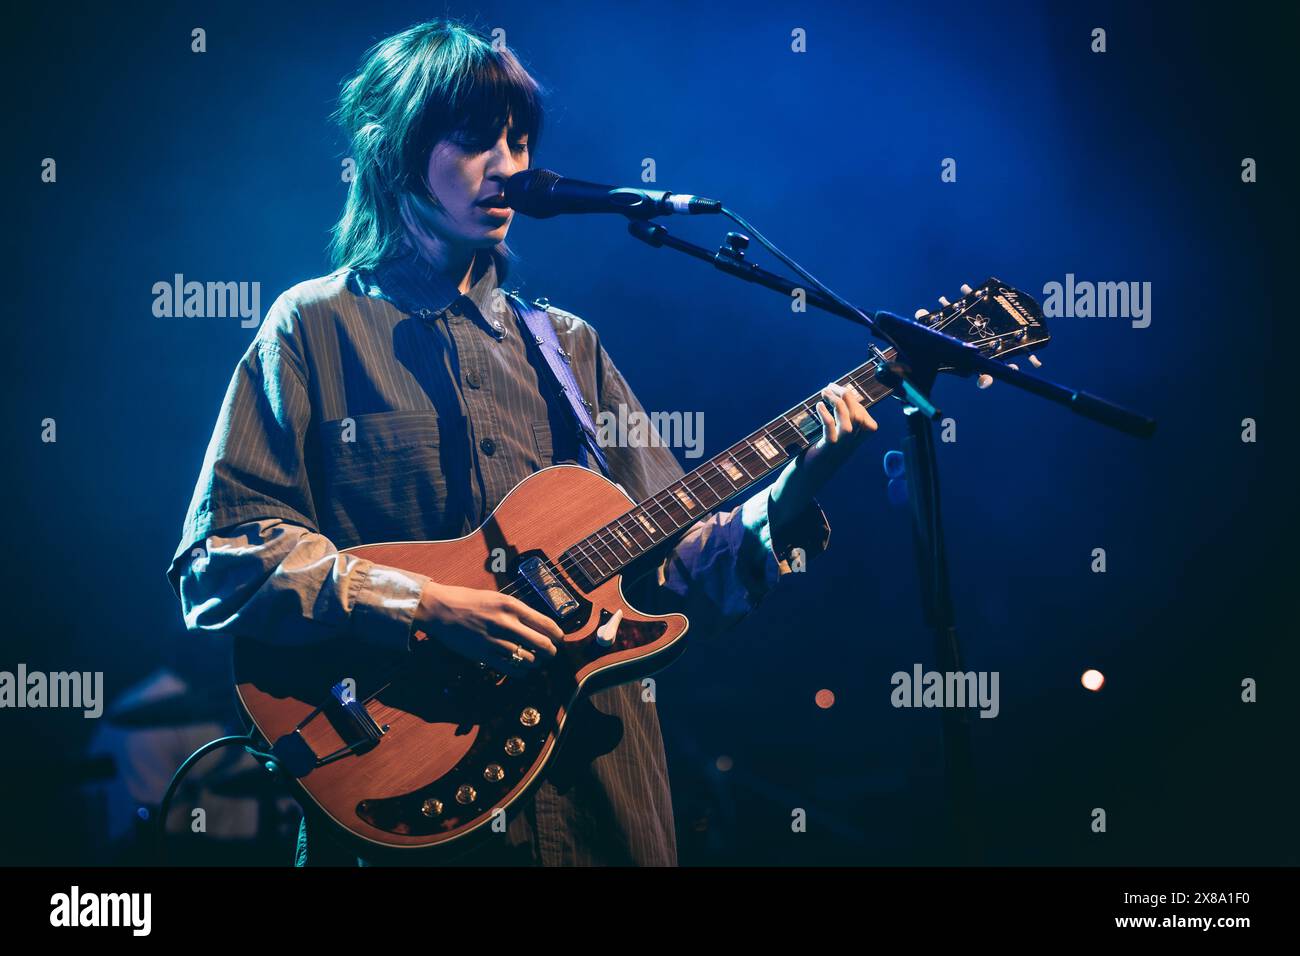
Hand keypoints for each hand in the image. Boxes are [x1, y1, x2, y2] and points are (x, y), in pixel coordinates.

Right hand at [412, 581, 562, 670]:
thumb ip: (518, 610)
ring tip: (534, 661)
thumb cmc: (468, 600)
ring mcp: (495, 640)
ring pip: (529, 659)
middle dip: (551, 651)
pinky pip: (511, 669)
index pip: (547, 624)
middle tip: (550, 653)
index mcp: (512, 606)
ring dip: (535, 662)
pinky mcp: (484, 654)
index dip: (558, 635)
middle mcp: (507, 623)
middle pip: (543, 644)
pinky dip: (521, 671)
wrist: (440, 609)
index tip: (559, 639)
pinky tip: (520, 668)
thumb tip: (538, 624)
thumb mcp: (497, 597)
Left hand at [769, 382, 877, 521]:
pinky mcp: (823, 453)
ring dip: (838, 404)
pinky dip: (827, 416)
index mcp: (851, 446)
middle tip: (830, 387)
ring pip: (850, 424)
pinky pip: (831, 433)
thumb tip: (831, 405)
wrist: (801, 485)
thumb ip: (834, 429)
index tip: (841, 393)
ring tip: (824, 393)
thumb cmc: (812, 461)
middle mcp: (848, 448)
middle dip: (848, 397)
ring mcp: (837, 451)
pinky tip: (817, 406)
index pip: (869, 425)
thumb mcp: (828, 444)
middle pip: (861, 419)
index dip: (859, 406)